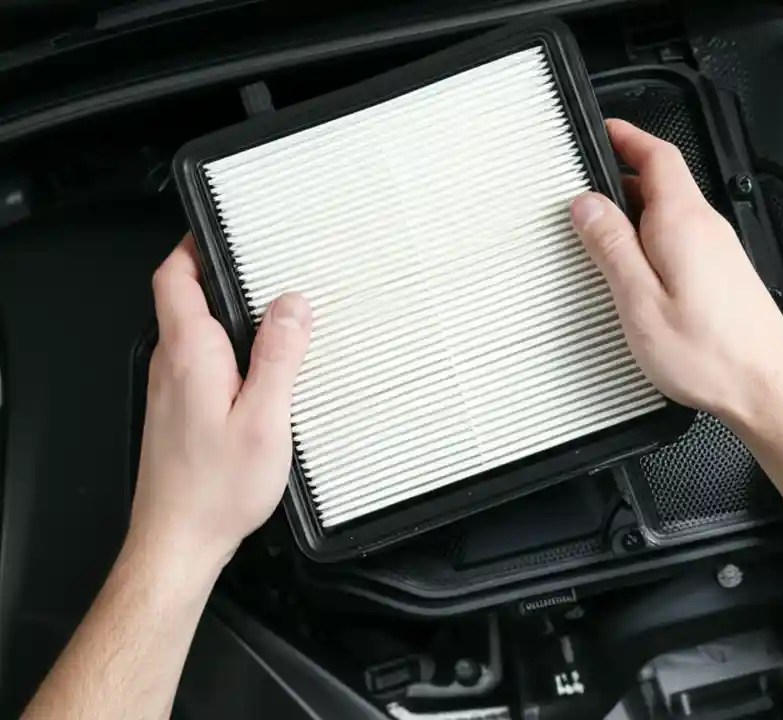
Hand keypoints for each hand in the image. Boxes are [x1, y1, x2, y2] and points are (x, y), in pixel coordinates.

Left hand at [131, 236, 311, 569]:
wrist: (178, 541)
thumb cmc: (214, 491)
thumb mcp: (264, 420)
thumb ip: (279, 357)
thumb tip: (293, 305)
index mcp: (189, 355)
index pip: (174, 277)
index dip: (195, 245)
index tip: (226, 230)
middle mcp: (172, 365)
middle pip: (185, 299)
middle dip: (222, 275)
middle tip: (266, 267)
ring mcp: (171, 389)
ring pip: (196, 332)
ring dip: (230, 315)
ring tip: (277, 315)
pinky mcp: (179, 411)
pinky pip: (203, 363)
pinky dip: (231, 351)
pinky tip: (264, 372)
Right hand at [570, 119, 782, 425]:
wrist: (766, 388)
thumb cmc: (711, 355)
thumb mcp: (640, 303)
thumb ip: (611, 248)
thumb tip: (587, 207)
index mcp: (683, 223)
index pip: (657, 154)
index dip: (627, 136)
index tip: (602, 130)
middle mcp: (707, 228)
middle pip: (664, 181)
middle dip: (622, 176)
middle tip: (586, 187)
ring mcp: (719, 250)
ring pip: (673, 211)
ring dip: (637, 211)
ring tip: (602, 230)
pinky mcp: (724, 273)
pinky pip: (684, 238)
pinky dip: (654, 238)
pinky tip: (637, 268)